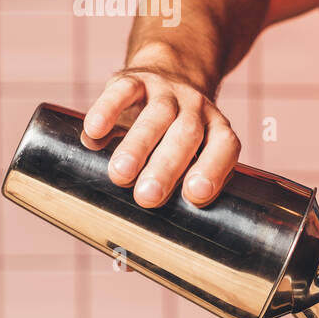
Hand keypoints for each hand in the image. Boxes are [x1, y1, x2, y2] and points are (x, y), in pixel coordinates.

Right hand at [81, 47, 239, 208]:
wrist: (168, 72)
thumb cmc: (177, 134)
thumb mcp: (190, 153)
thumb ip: (179, 185)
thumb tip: (149, 245)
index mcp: (216, 129)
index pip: (224, 146)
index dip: (213, 169)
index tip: (195, 195)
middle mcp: (196, 108)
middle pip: (187, 135)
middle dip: (167, 167)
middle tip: (148, 197)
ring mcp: (167, 91)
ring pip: (157, 116)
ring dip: (138, 145)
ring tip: (120, 174)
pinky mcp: (135, 79)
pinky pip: (124, 91)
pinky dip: (107, 110)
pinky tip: (94, 132)